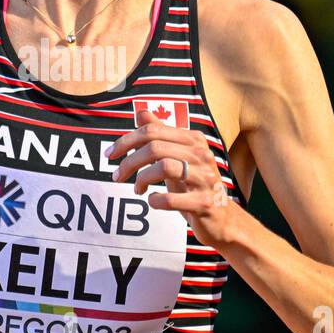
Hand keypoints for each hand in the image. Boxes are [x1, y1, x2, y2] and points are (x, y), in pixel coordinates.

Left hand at [106, 107, 239, 246]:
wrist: (223, 219)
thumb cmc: (195, 187)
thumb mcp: (177, 158)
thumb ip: (160, 135)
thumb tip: (141, 112)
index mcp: (194, 140)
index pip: (153, 130)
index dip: (126, 141)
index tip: (110, 155)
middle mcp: (201, 154)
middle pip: (155, 147)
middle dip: (129, 161)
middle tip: (117, 176)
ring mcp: (205, 178)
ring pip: (163, 167)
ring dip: (141, 179)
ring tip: (137, 190)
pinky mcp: (204, 202)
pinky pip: (171, 199)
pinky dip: (155, 200)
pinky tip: (153, 201)